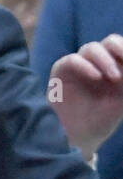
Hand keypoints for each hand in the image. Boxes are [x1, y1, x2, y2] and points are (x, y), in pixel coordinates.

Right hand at [48, 35, 122, 158]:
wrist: (79, 136)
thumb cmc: (102, 119)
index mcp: (116, 66)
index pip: (121, 48)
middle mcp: (98, 63)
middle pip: (110, 41)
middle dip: (120, 47)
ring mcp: (80, 65)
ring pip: (91, 48)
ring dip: (105, 59)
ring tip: (115, 77)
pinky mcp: (61, 71)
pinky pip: (72, 60)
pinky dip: (85, 65)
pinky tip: (96, 77)